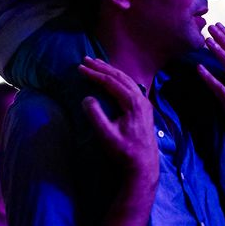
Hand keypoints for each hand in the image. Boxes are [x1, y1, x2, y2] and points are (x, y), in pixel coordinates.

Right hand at [78, 57, 158, 187]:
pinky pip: (130, 86)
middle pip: (119, 76)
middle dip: (102, 67)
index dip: (94, 74)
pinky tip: (113, 78)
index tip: (80, 68)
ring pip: (126, 80)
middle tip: (86, 59)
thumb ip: (96, 116)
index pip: (110, 82)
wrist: (144, 165)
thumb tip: (87, 98)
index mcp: (132, 103)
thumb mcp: (106, 136)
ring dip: (111, 71)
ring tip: (97, 64)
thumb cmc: (124, 152)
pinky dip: (118, 79)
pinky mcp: (144, 108)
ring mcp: (144, 103)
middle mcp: (141, 99)